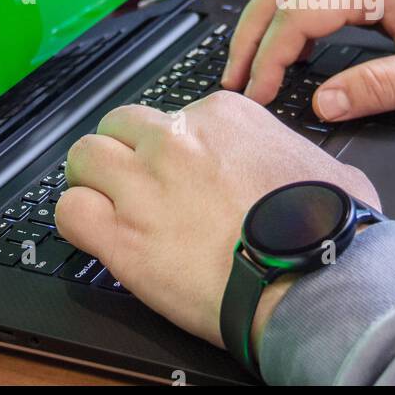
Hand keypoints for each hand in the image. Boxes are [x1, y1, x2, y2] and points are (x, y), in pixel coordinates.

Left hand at [55, 91, 378, 349]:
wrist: (313, 280)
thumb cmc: (325, 230)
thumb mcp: (324, 166)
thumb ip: (291, 152)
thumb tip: (293, 164)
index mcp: (224, 116)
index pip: (173, 114)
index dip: (174, 146)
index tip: (183, 172)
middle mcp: (177, 141)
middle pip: (119, 125)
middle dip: (124, 151)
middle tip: (136, 182)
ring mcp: (145, 186)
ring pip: (83, 157)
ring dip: (91, 179)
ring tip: (106, 202)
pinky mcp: (123, 237)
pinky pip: (69, 212)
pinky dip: (78, 221)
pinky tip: (97, 233)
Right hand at [222, 0, 394, 121]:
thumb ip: (379, 88)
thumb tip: (324, 104)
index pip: (298, 16)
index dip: (271, 59)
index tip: (257, 95)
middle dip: (249, 36)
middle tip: (233, 82)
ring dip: (262, 20)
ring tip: (248, 64)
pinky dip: (285, 12)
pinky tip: (288, 47)